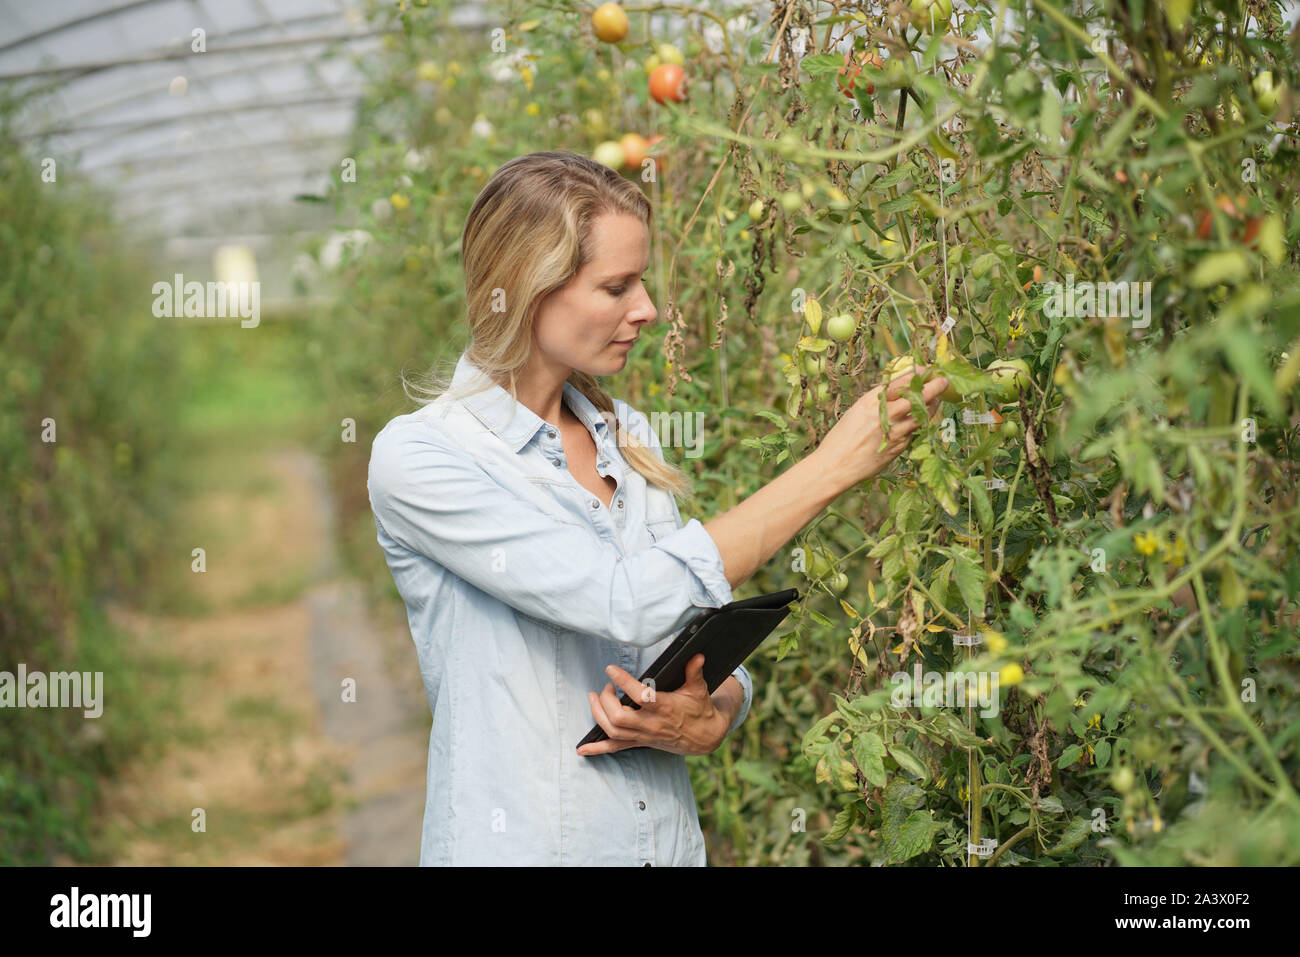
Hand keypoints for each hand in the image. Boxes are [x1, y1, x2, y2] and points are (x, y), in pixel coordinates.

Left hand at [577, 655, 729, 756]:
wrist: (704, 737)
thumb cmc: (699, 710)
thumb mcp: (699, 689)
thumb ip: (695, 672)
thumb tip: (697, 655)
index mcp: (665, 707)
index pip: (640, 696)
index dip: (623, 682)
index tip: (611, 669)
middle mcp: (651, 724)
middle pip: (619, 717)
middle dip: (606, 700)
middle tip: (607, 686)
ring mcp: (644, 735)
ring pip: (613, 731)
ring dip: (598, 714)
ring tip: (593, 698)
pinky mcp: (640, 742)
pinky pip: (615, 748)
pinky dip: (597, 749)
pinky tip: (583, 749)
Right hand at [813, 366, 947, 488]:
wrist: (836, 466)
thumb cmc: (842, 438)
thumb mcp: (856, 412)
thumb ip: (876, 401)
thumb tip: (897, 389)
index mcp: (870, 402)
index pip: (900, 381)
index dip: (917, 373)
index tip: (926, 369)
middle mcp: (883, 415)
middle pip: (917, 396)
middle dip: (934, 386)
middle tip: (943, 380)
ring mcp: (893, 432)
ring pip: (922, 415)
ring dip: (932, 405)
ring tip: (937, 398)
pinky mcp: (899, 447)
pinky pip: (915, 431)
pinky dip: (921, 422)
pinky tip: (922, 418)